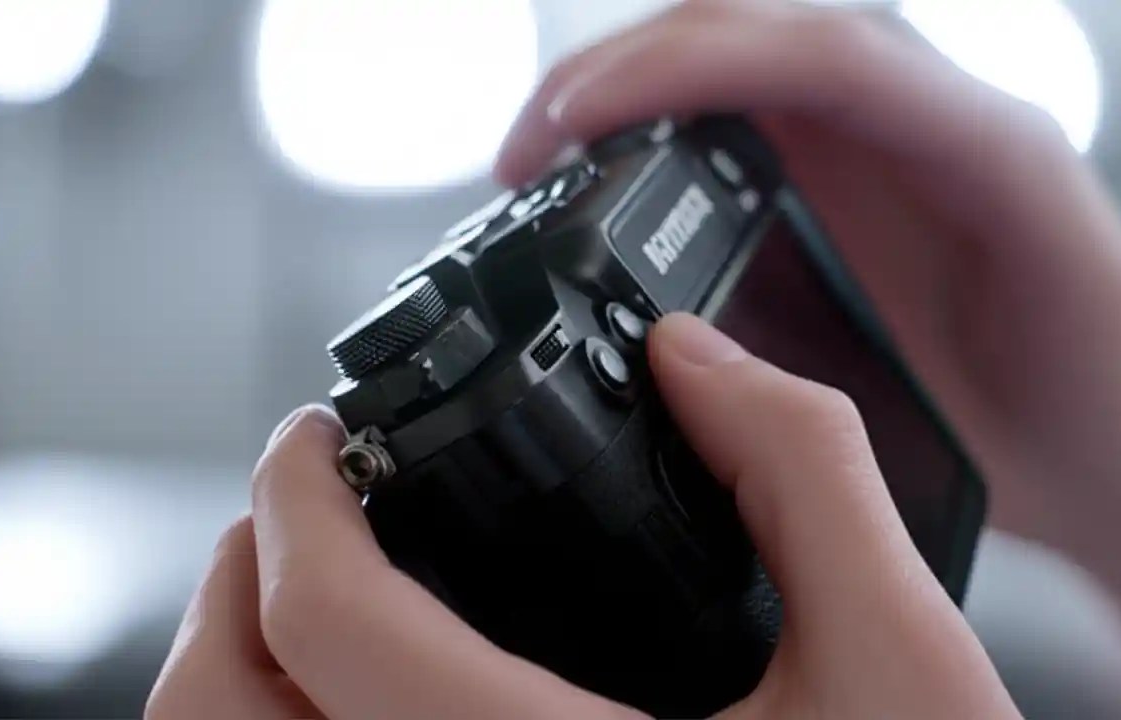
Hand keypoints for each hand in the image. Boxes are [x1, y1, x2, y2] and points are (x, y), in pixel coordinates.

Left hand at [147, 315, 1022, 719]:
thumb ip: (804, 476)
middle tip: (303, 506)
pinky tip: (374, 698)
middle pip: (220, 713)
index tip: (319, 436)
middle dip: (236, 579)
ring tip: (320, 592)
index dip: (297, 496)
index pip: (329, 623)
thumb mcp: (901, 666)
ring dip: (240, 666)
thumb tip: (700, 363)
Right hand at [495, 0, 1120, 635]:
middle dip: (619, 71)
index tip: (572, 127)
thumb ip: (839, 368)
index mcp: (976, 146)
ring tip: (538, 167)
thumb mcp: (968, 399)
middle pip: (750, 35)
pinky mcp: (850, 182)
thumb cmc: (1081, 414)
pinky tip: (604, 197)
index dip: (678, 69)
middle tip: (526, 154)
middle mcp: (919, 123)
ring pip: (735, 68)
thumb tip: (688, 352)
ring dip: (625, 96)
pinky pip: (742, 129)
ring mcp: (882, 148)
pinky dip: (656, 144)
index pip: (814, 56)